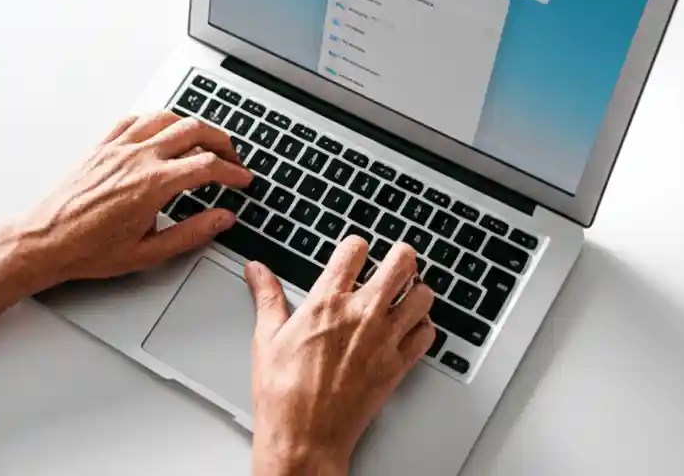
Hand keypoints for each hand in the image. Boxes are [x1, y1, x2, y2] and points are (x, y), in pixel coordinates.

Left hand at [0, 111, 252, 293]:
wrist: (45, 240)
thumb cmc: (89, 249)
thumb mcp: (149, 253)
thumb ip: (192, 233)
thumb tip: (222, 219)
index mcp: (153, 184)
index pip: (208, 165)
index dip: (233, 172)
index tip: (242, 180)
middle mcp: (138, 158)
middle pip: (194, 130)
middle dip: (222, 141)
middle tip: (232, 158)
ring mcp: (119, 147)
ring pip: (167, 117)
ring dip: (192, 125)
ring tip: (204, 142)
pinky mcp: (102, 146)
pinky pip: (135, 120)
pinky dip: (156, 121)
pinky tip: (162, 133)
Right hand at [245, 237, 436, 475]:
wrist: (304, 438)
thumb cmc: (283, 395)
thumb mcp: (266, 338)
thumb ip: (267, 297)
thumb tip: (256, 270)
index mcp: (326, 303)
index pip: (355, 249)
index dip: (356, 245)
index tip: (355, 251)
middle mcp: (361, 315)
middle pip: (401, 263)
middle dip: (400, 256)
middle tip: (394, 260)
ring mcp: (384, 340)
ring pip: (422, 295)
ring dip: (415, 290)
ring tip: (404, 293)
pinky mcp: (397, 366)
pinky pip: (427, 334)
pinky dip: (423, 326)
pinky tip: (409, 327)